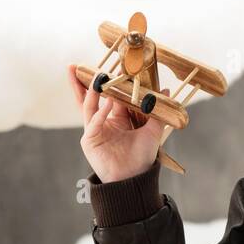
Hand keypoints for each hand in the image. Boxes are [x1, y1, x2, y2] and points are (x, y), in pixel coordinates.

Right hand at [68, 64, 166, 182]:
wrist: (134, 178)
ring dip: (89, 91)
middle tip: (77, 66)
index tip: (111, 67)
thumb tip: (166, 89)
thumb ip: (157, 111)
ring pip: (87, 106)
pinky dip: (100, 113)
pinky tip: (107, 102)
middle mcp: (103, 122)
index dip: (110, 82)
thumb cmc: (142, 157)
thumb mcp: (153, 131)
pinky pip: (93, 122)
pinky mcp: (90, 140)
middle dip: (83, 83)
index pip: (110, 96)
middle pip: (90, 98)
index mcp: (117, 119)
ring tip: (94, 76)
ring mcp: (94, 130)